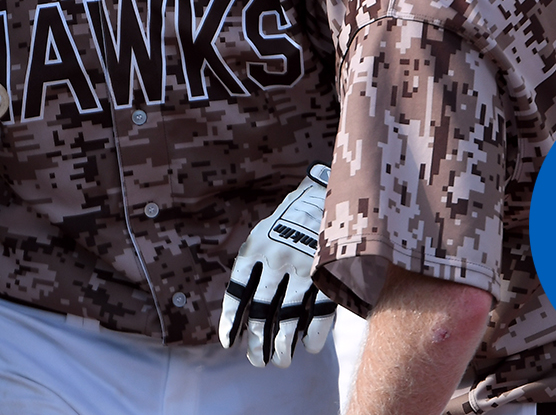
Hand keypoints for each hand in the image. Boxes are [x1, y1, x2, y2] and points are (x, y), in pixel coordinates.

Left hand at [219, 164, 337, 367]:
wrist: (325, 196)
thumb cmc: (287, 223)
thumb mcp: (262, 234)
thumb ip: (252, 266)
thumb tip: (242, 310)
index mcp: (256, 248)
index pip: (237, 292)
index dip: (230, 320)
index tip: (227, 343)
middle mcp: (277, 259)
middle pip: (260, 310)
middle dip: (256, 340)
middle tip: (256, 360)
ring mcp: (304, 267)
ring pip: (288, 317)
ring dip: (282, 344)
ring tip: (279, 360)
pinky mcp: (328, 273)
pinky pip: (320, 313)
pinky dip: (315, 335)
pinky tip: (309, 348)